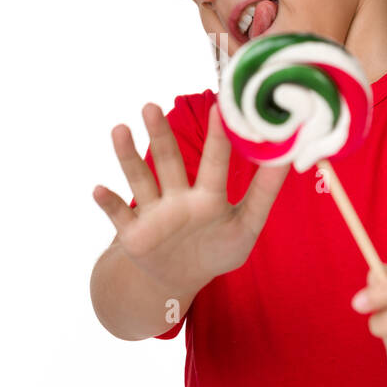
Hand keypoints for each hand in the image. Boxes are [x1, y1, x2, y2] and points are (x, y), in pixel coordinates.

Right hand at [92, 101, 289, 293]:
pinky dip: (108, 203)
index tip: (220, 105)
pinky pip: (118, 215)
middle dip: (160, 135)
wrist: (177, 280)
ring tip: (120, 129)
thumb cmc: (216, 249)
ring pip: (140, 180)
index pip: (215, 162)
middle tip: (152, 106)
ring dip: (128, 156)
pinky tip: (98, 188)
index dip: (219, 137)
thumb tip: (288, 158)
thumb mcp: (246, 226)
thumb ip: (264, 194)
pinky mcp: (132, 234)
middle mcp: (178, 198)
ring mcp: (153, 214)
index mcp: (208, 197)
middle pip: (168, 161)